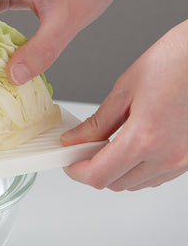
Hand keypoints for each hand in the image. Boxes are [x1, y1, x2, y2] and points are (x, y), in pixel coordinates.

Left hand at [61, 19, 187, 190]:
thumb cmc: (177, 61)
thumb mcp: (125, 89)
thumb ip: (97, 123)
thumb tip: (74, 140)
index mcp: (145, 138)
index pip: (98, 175)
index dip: (76, 171)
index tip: (68, 161)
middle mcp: (167, 156)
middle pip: (115, 183)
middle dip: (93, 169)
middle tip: (83, 149)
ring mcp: (183, 160)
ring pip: (136, 184)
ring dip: (116, 171)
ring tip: (108, 144)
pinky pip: (157, 176)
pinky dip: (138, 168)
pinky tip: (133, 146)